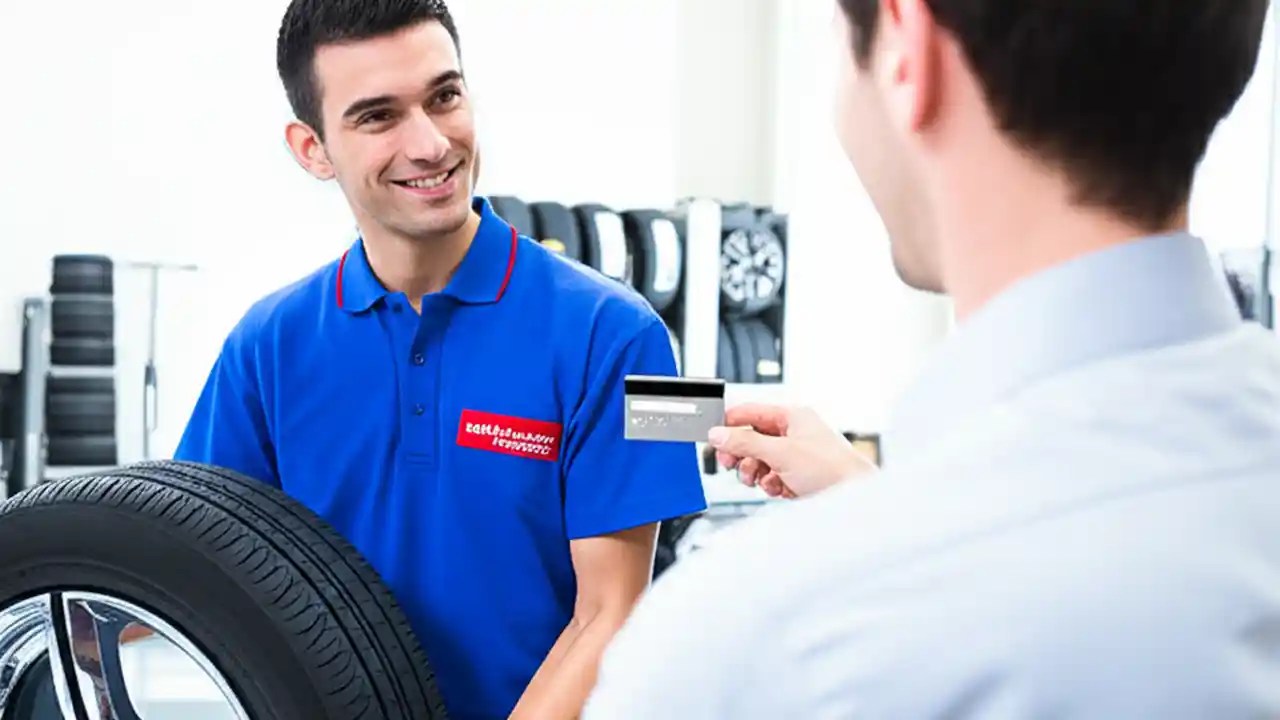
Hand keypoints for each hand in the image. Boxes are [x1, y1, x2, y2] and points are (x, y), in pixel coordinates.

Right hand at [707, 403, 875, 498]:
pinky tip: (778, 487)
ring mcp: (795, 454)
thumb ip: (745, 443)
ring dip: (755, 472)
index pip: (750, 412)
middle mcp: (793, 432)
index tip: (713, 437)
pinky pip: (771, 476)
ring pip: (759, 460)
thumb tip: (719, 434)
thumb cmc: (832, 469)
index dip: (729, 423)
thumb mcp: (780, 452)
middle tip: (732, 463)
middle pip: (751, 438)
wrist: (856, 497)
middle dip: (742, 454)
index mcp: (792, 416)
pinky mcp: (797, 475)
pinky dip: (770, 483)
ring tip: (761, 479)